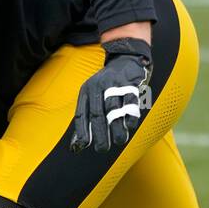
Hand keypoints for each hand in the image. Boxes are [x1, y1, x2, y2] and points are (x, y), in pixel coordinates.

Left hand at [70, 38, 151, 153]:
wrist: (126, 58)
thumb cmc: (107, 84)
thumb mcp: (92, 93)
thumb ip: (86, 115)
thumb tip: (78, 144)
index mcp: (87, 91)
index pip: (81, 114)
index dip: (82, 130)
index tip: (83, 145)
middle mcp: (98, 87)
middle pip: (97, 114)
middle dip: (100, 134)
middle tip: (102, 149)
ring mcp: (115, 84)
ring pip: (114, 110)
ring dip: (116, 127)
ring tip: (119, 140)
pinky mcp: (130, 83)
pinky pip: (130, 102)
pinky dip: (130, 115)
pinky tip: (130, 126)